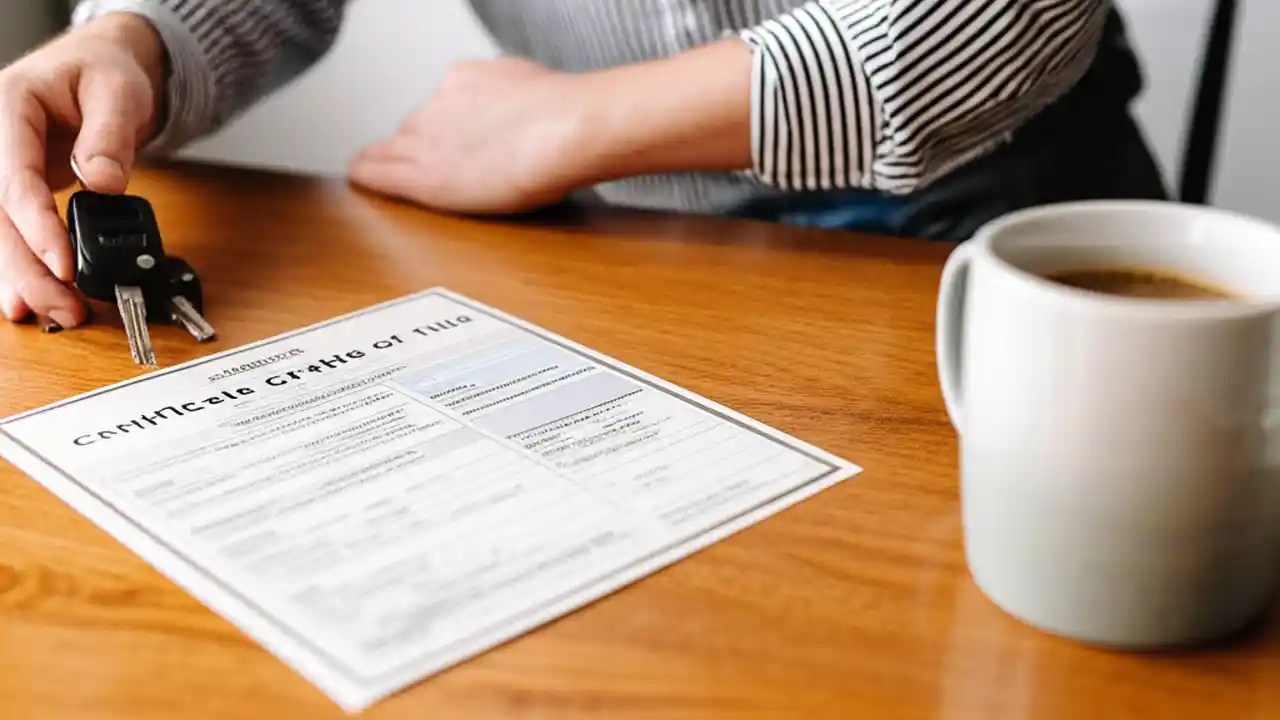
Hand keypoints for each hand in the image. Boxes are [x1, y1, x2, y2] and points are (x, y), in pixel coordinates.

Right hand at [0, 14, 164, 326]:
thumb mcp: (118, 91)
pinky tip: (26, 301)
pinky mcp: (12, 192)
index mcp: (9, 106)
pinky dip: (19, 268)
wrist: (98, 68)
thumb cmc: (105, 72)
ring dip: (23, 278)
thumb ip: (110, 136)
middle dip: (29, 267)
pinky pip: (8, 233)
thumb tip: (104, 182)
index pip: (15, 177)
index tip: (64, 264)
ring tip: (56, 313)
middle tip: (65, 306)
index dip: (37, 226)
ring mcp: (0, 168)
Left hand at [348, 41, 752, 217]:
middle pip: (414, 129)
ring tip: (410, 186)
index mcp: (469, 78)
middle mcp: (440, 102)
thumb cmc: (577, 118)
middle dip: (424, 151)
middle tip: (449, 174)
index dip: (442, 134)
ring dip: (400, 167)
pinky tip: (363, 186)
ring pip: (396, 151)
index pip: (439, 108)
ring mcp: (428, 136)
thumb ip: (525, 103)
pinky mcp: (424, 172)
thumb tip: (551, 114)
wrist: (576, 128)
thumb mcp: (545, 92)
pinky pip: (376, 172)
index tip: (451, 148)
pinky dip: (370, 181)